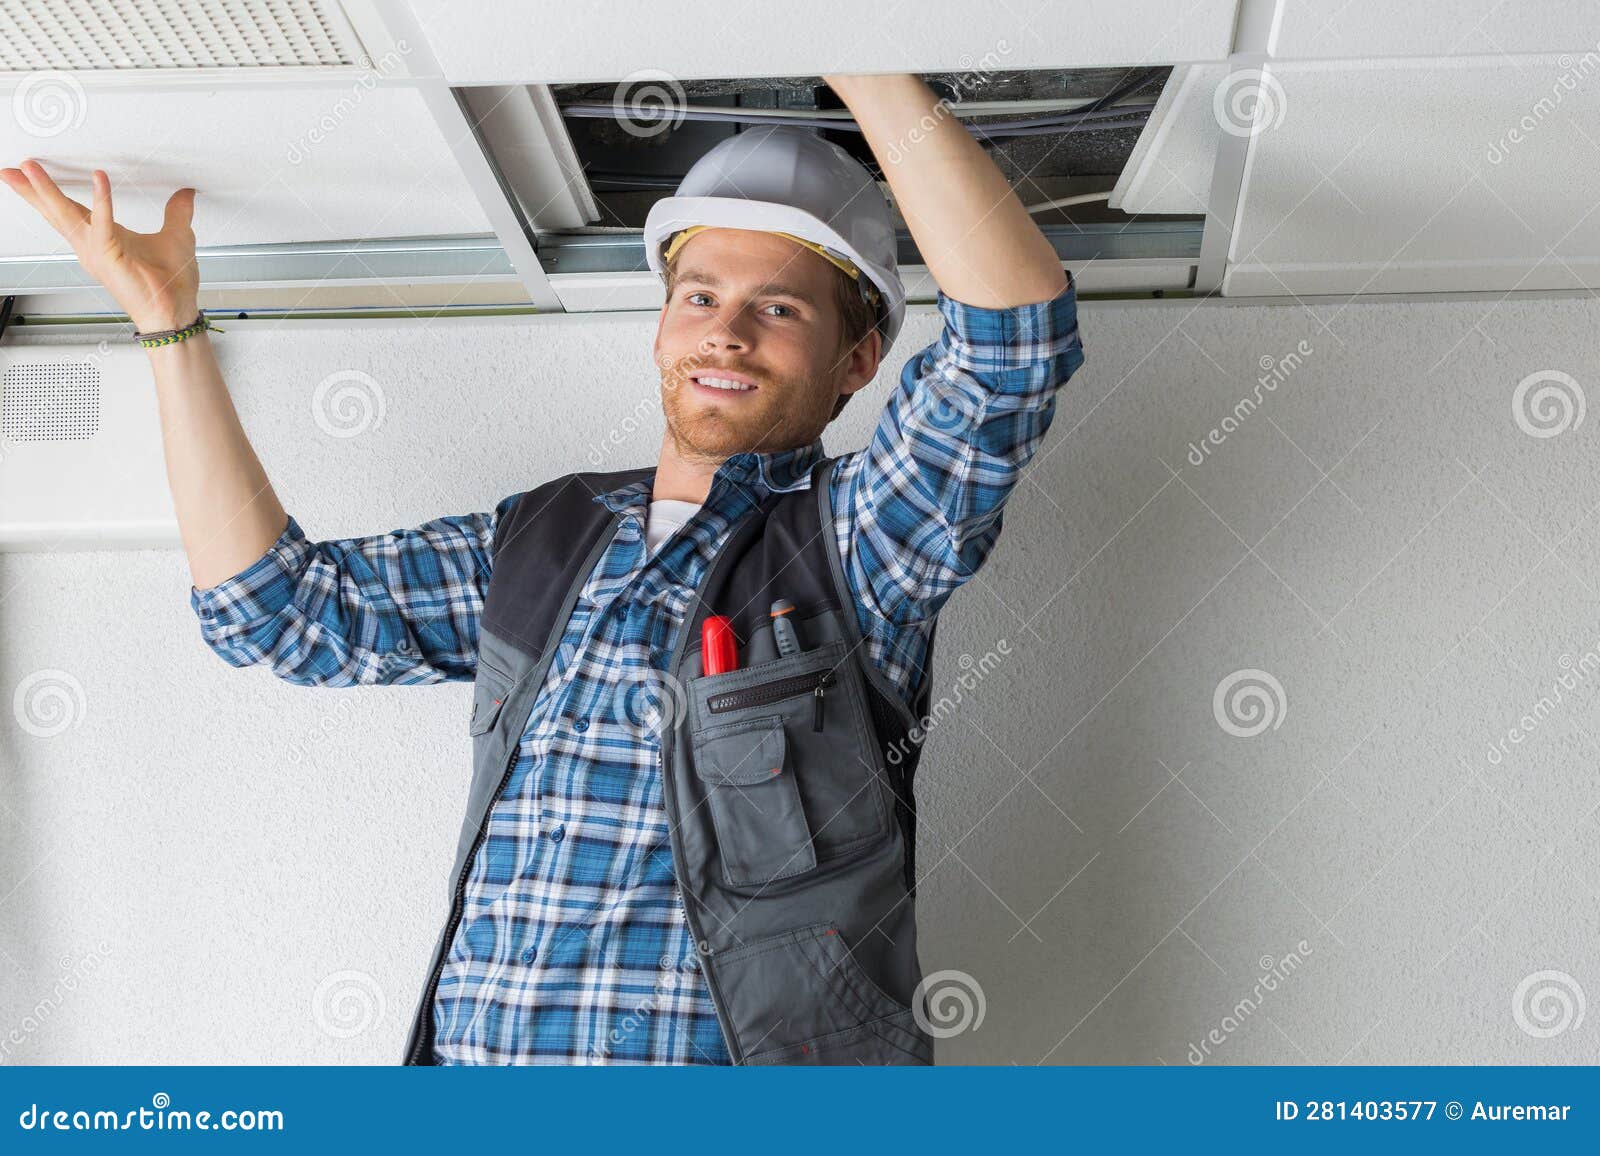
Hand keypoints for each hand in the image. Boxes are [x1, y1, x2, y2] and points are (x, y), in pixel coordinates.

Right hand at [1, 160, 199, 332]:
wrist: (175, 313)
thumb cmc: (171, 286)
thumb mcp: (176, 237)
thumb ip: (177, 213)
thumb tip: (185, 195)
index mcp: (104, 240)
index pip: (72, 210)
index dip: (51, 192)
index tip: (32, 174)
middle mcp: (94, 247)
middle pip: (57, 212)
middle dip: (33, 190)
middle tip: (12, 170)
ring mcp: (98, 253)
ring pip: (67, 215)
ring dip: (48, 190)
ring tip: (30, 169)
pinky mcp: (110, 257)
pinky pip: (103, 225)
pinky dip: (102, 201)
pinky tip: (99, 179)